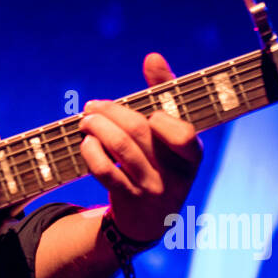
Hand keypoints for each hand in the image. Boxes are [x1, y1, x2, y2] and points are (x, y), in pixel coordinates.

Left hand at [79, 52, 201, 241]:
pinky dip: (91, 152)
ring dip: (97, 126)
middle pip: (141, 131)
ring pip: (121, 148)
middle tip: (93, 106)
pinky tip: (86, 143)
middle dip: (112, 112)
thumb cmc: (159, 163)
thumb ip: (163, 93)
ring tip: (85, 119)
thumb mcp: (168, 134)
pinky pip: (106, 171)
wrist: (148, 220)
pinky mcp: (128, 199)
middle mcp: (176, 174)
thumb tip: (153, 57)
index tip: (149, 112)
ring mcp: (152, 189)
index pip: (184, 133)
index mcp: (191, 154)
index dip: (163, 119)